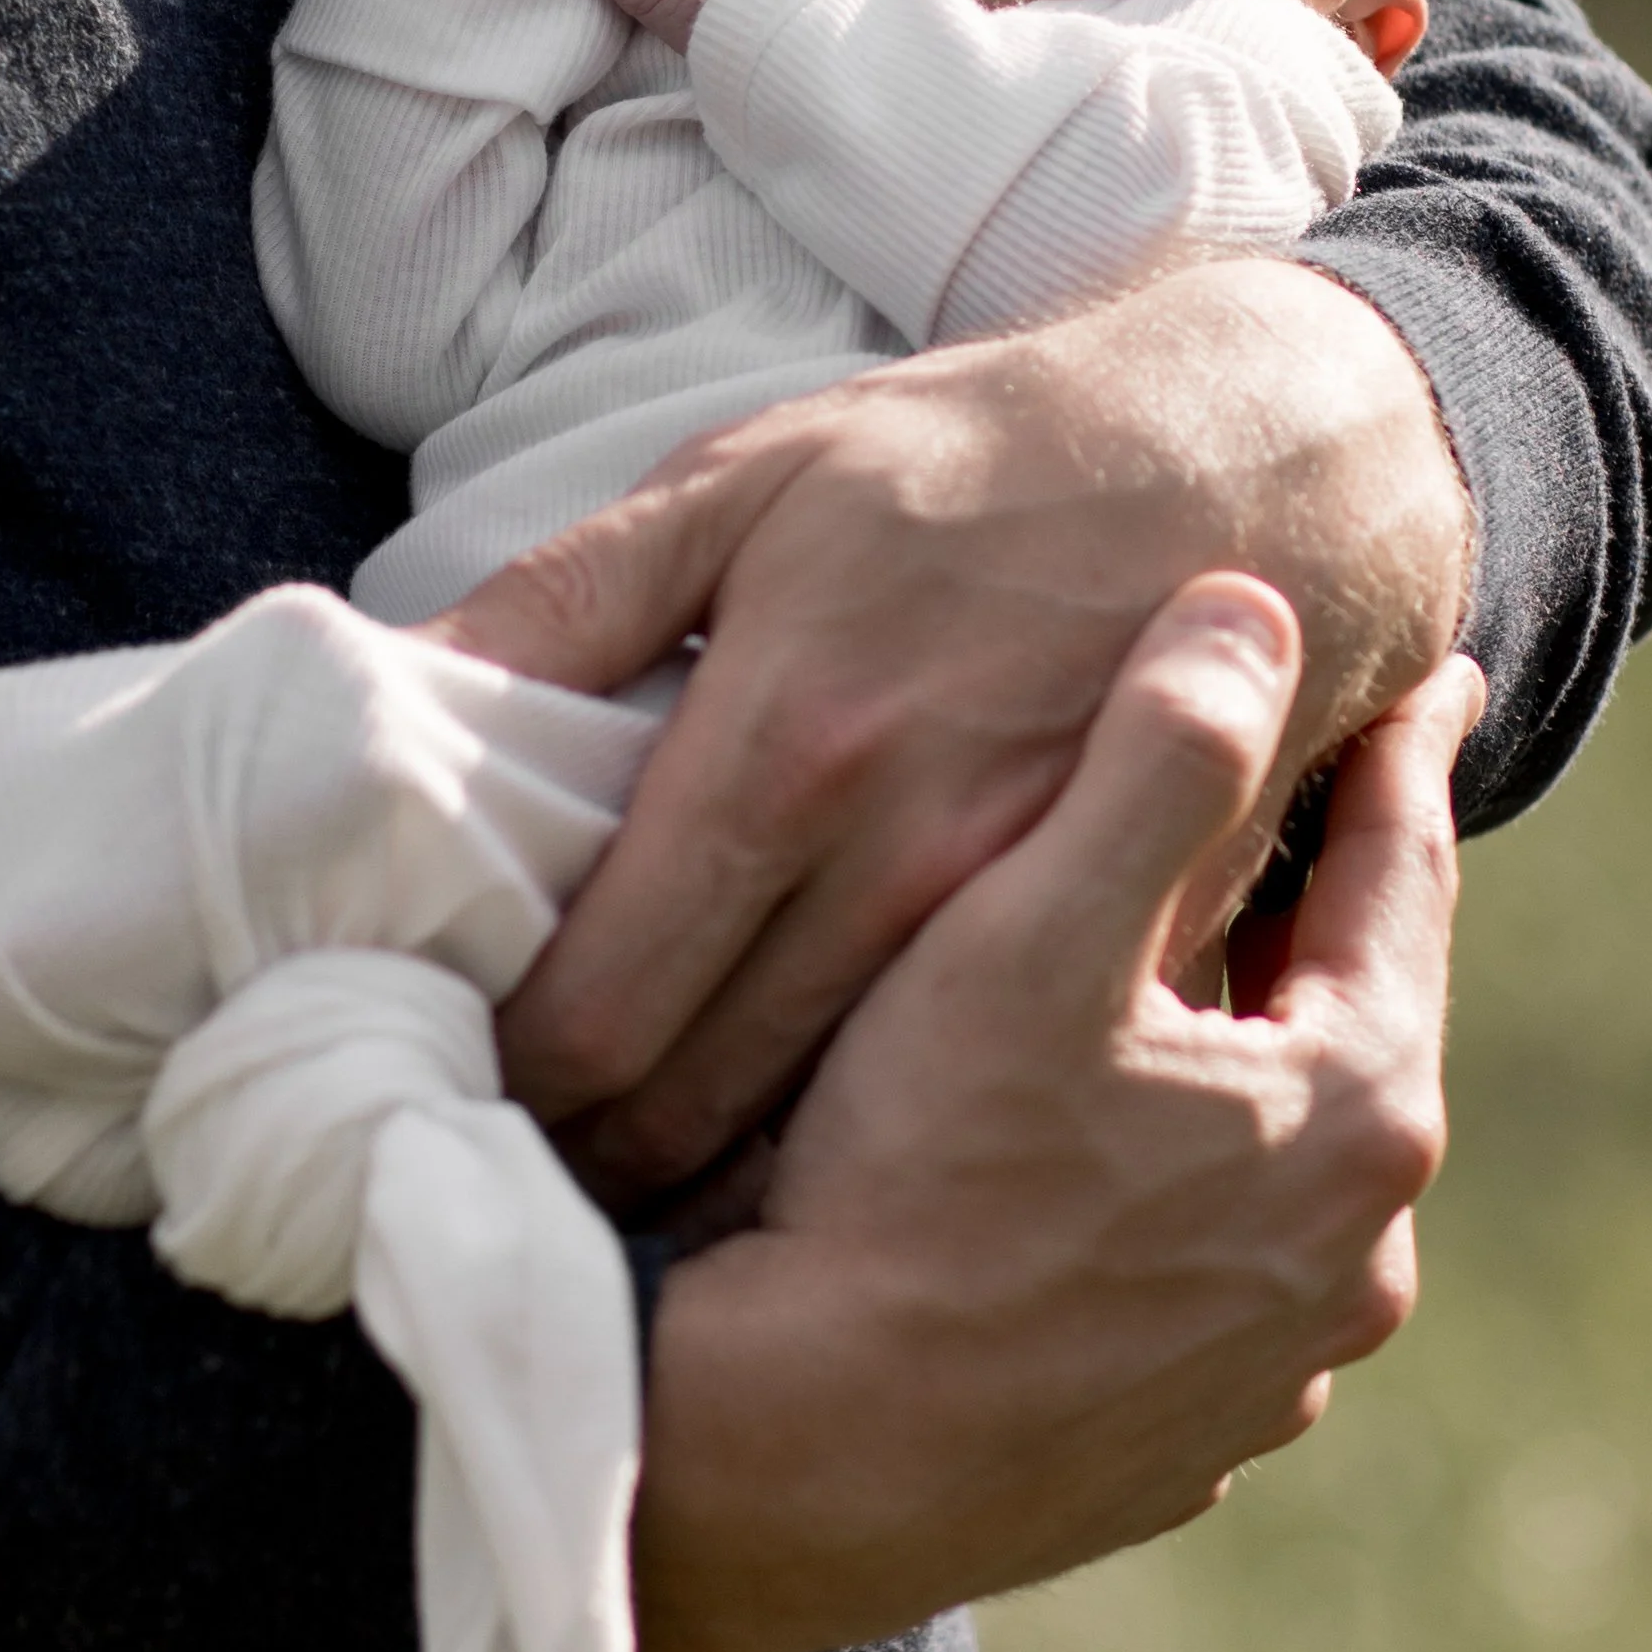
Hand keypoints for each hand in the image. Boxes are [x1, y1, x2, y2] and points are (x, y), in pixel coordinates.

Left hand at [438, 254, 1471, 1199]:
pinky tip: (800, 1159)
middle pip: (696, 1106)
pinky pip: (970, 1101)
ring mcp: (1027, 928)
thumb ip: (565, 599)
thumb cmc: (972, 460)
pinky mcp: (1128, 958)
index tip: (437, 1097)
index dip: (498, 1085)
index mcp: (787, 743)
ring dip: (711, 1185)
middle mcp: (905, 861)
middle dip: (584, 1162)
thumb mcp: (747, 476)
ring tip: (615, 1197)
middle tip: (501, 1176)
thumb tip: (392, 685)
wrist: (1259, 455)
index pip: (596, 1008)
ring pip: (824, 1137)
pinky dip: (873, 1149)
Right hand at [630, 587, 1479, 1651]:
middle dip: (1319, 900)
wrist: (789, 1469)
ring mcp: (1267, 1370)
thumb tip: (1258, 607)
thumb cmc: (907, 1182)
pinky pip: (1204, 1258)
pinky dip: (1173, 1177)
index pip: (1399, 880)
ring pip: (1273, 1147)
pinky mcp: (1174, 1442)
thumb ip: (1158, 758)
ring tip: (1190, 958)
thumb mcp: (1029, 932)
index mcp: (1354, 1114)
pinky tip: (1095, 1144)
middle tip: (1311, 794)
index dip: (1402, 755)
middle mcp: (1349, 1258)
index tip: (1427, 665)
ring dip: (1241, 1048)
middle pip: (1348, 1015)